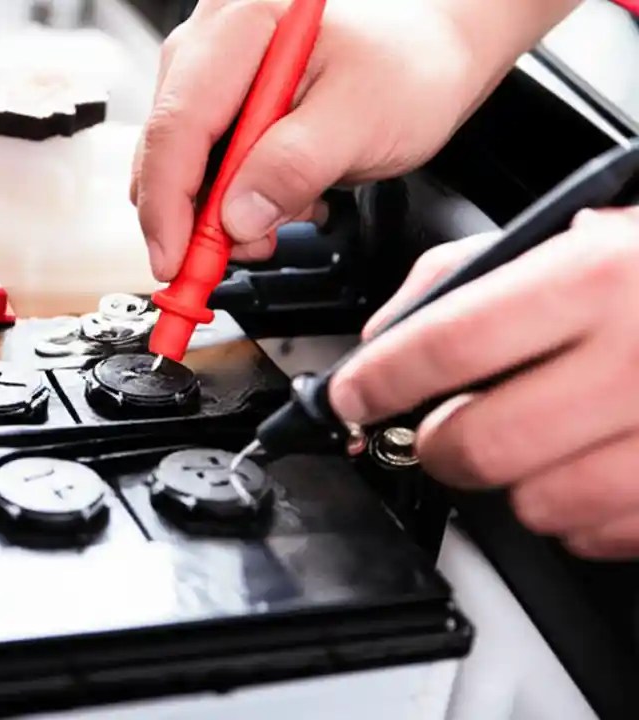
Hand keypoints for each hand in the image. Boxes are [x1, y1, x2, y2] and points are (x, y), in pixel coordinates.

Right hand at [130, 0, 580, 280]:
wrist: (438, 41)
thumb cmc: (412, 59)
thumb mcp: (364, 117)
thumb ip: (294, 166)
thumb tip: (236, 218)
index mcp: (243, 23)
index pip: (177, 125)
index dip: (167, 204)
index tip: (175, 262)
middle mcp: (214, 37)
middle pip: (168, 144)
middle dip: (192, 215)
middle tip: (225, 261)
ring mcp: (213, 64)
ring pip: (181, 157)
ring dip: (217, 208)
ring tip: (276, 217)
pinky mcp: (222, 91)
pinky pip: (204, 154)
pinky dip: (231, 192)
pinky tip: (273, 195)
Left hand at [328, 207, 638, 558]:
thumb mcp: (576, 237)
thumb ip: (466, 278)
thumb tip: (384, 342)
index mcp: (599, 275)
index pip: (444, 343)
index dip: (376, 381)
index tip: (350, 398)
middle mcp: (638, 355)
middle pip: (479, 442)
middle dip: (436, 443)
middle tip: (436, 430)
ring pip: (533, 502)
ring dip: (511, 481)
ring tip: (535, 437)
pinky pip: (596, 533)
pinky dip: (574, 512)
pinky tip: (589, 463)